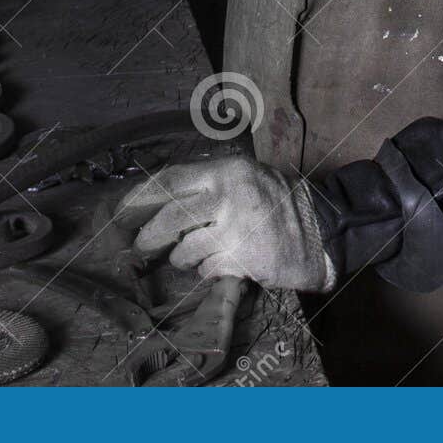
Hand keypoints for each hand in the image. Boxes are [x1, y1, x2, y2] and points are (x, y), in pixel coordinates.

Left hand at [114, 155, 336, 291]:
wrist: (321, 232)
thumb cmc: (278, 204)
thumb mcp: (245, 178)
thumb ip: (209, 186)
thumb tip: (162, 200)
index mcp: (225, 171)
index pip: (171, 179)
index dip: (140, 195)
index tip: (121, 210)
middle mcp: (227, 195)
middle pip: (170, 216)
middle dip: (150, 234)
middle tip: (140, 245)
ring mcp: (235, 228)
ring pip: (186, 247)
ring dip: (180, 257)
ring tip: (186, 257)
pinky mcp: (243, 259)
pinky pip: (207, 269)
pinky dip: (204, 271)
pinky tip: (214, 266)